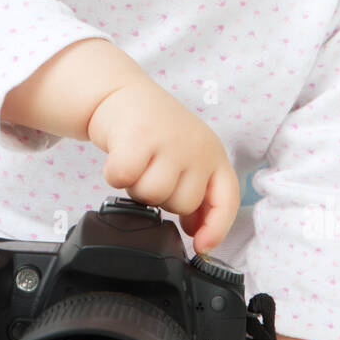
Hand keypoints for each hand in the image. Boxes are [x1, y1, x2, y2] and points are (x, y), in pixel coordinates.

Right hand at [86, 78, 238, 251]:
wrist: (121, 93)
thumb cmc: (154, 130)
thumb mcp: (187, 156)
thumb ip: (196, 191)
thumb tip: (197, 232)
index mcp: (213, 153)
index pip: (225, 200)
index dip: (216, 228)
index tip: (201, 246)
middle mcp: (196, 146)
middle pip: (180, 205)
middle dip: (161, 198)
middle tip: (152, 171)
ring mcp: (168, 141)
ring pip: (151, 196)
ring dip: (136, 187)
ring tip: (138, 163)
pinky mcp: (138, 136)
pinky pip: (123, 179)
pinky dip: (114, 175)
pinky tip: (119, 158)